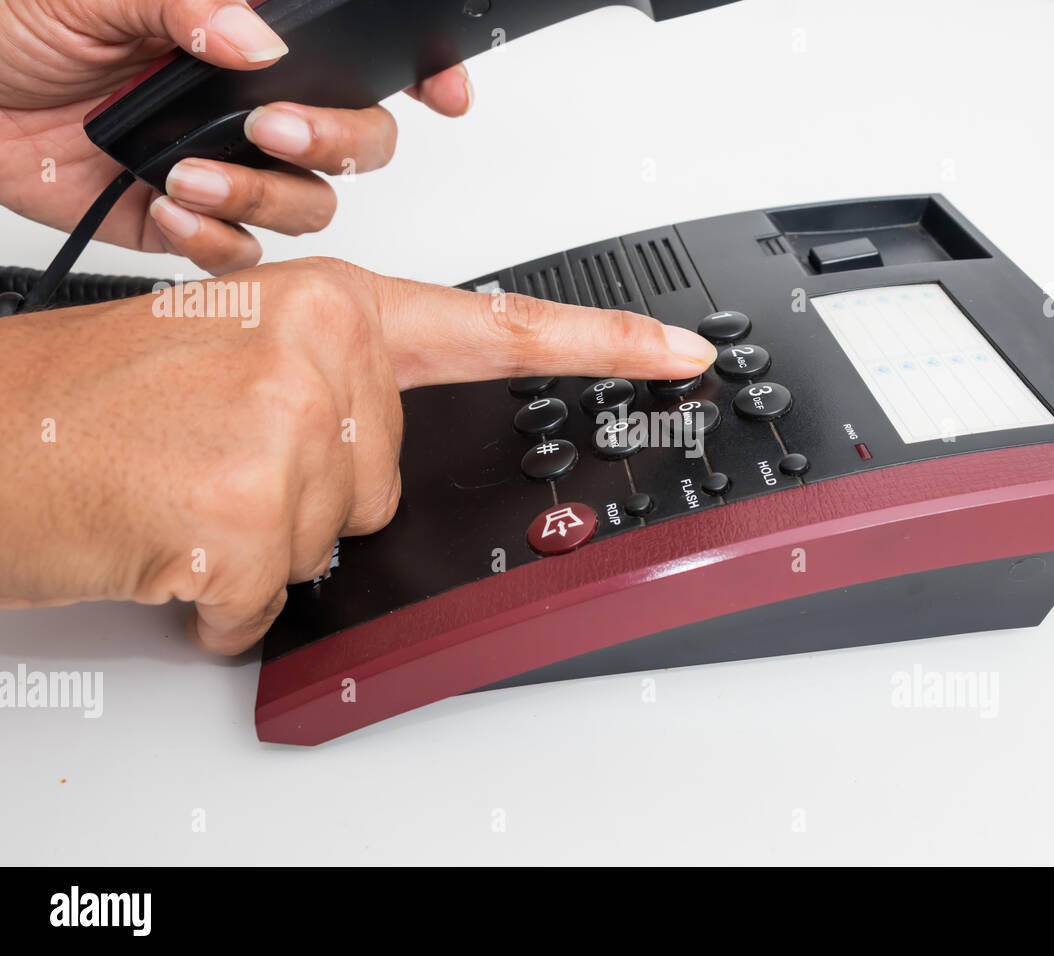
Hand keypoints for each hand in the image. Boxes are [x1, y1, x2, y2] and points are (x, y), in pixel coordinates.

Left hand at [0, 0, 472, 273]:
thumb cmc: (8, 23)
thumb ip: (186, 3)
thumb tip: (260, 38)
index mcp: (242, 36)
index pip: (352, 56)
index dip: (417, 74)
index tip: (443, 92)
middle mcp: (246, 104)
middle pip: (354, 142)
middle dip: (333, 142)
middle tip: (276, 130)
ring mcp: (223, 165)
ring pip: (306, 206)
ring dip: (261, 197)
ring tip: (190, 175)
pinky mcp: (186, 219)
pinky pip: (238, 253)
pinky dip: (215, 243)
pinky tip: (170, 209)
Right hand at [0, 262, 717, 652]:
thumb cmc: (88, 399)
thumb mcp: (231, 351)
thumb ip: (331, 384)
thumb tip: (377, 444)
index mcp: (330, 305)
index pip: (497, 329)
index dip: (604, 347)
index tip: (677, 355)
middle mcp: (321, 356)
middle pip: (388, 477)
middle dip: (312, 491)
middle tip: (217, 458)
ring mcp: (290, 439)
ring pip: (335, 540)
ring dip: (260, 540)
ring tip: (183, 491)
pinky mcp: (252, 525)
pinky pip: (272, 600)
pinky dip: (220, 598)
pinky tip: (168, 544)